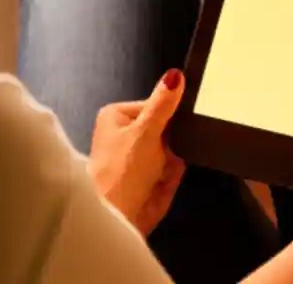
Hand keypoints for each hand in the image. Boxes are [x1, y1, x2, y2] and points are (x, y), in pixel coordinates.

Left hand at [88, 69, 187, 234]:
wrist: (119, 216)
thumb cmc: (119, 173)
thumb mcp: (145, 131)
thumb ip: (163, 104)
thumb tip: (174, 76)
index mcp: (118, 116)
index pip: (156, 103)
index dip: (169, 115)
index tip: (173, 125)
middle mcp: (127, 133)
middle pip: (166, 125)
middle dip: (171, 140)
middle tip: (163, 151)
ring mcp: (140, 155)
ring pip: (173, 147)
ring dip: (172, 158)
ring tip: (158, 170)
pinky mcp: (151, 175)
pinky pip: (174, 165)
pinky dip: (173, 173)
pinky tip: (161, 181)